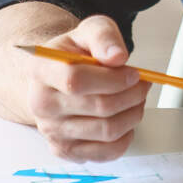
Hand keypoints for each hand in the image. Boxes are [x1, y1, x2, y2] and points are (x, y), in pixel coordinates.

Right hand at [24, 15, 146, 160]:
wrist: (57, 77)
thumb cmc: (75, 54)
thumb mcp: (89, 30)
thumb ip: (104, 36)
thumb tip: (118, 57)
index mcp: (40, 70)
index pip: (76, 81)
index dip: (114, 79)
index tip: (134, 72)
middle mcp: (40, 104)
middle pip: (99, 107)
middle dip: (133, 94)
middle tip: (143, 84)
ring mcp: (51, 130)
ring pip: (108, 131)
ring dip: (133, 113)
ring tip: (134, 98)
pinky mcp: (65, 150)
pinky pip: (107, 152)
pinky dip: (126, 136)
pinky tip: (124, 117)